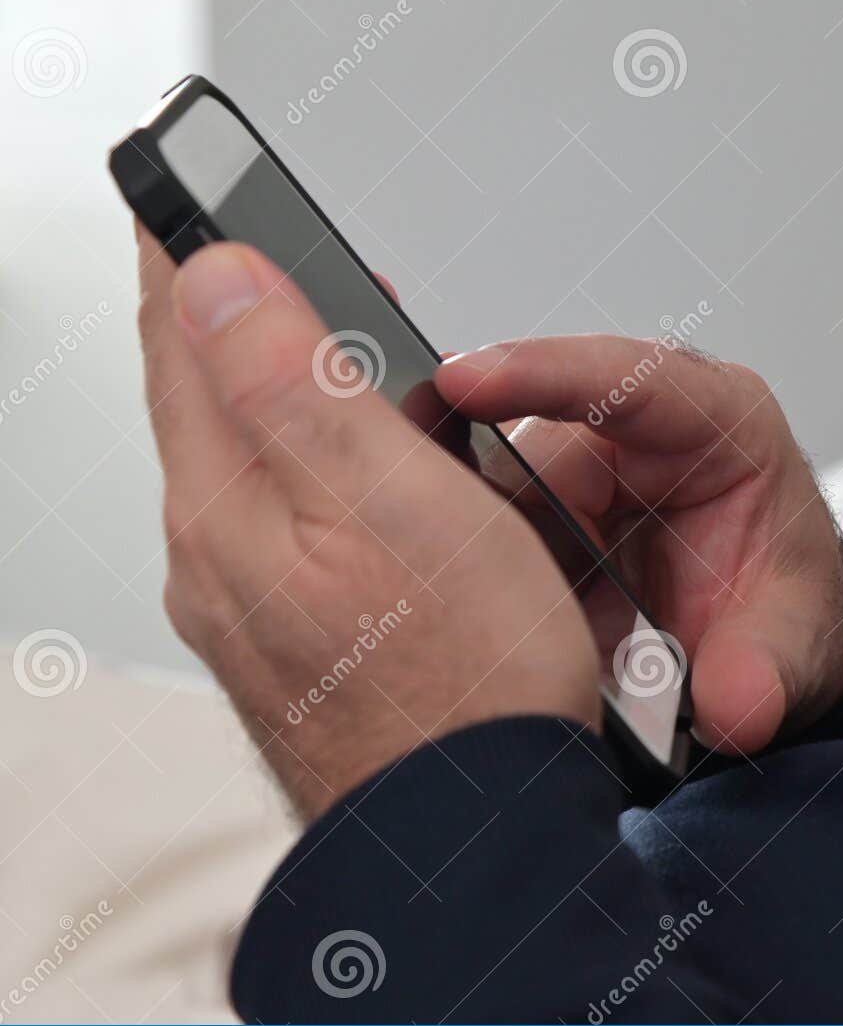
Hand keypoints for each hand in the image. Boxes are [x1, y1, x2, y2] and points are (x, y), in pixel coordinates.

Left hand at [136, 232, 599, 819]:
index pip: (183, 335)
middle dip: (236, 309)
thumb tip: (214, 277)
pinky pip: (278, 517)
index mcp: (232, 508)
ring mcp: (249, 604)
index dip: (193, 246)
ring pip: (242, 457)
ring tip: (318, 341)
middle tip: (263, 245)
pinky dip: (303, 465)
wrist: (476, 842)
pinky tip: (350, 472)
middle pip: (203, 394)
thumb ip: (298, 387)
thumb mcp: (400, 510)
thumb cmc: (464, 694)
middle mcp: (218, 557)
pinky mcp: (293, 637)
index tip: (189, 183)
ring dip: (273, 386)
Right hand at [432, 334, 842, 754]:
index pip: (626, 377)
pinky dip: (480, 591)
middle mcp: (634, 431)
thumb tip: (735, 707)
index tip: (465, 381)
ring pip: (492, 500)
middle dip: (491, 519)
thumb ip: (766, 673)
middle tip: (470, 591)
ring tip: (499, 638)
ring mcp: (576, 472)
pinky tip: (475, 634)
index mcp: (718, 422)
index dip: (542, 373)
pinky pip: (483, 542)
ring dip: (487, 570)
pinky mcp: (537, 516)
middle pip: (529, 448)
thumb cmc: (784, 606)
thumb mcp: (794, 645)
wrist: (768, 641)